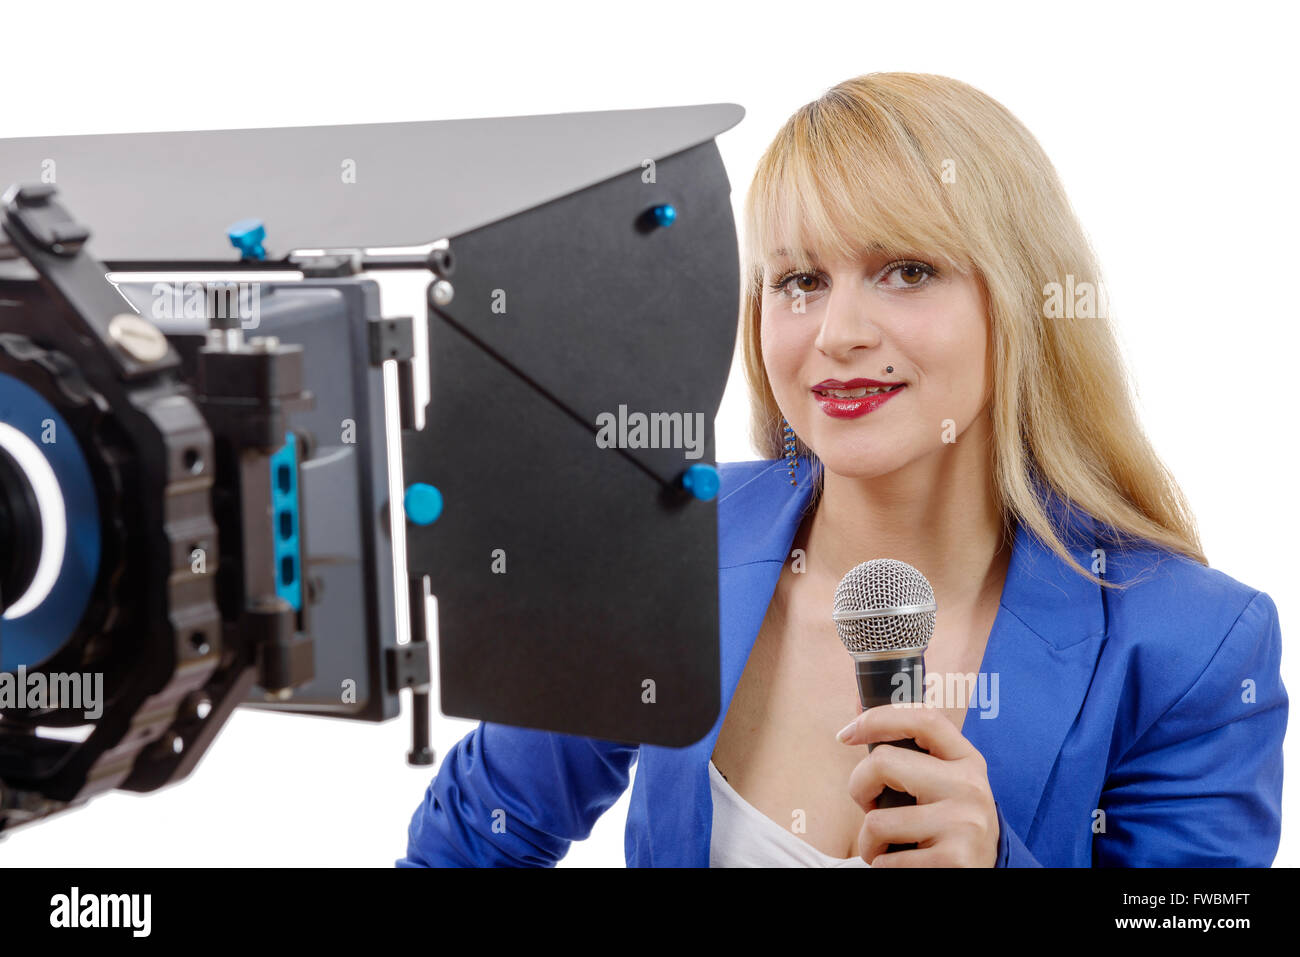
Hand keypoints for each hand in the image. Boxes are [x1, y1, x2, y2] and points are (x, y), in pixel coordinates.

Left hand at [837, 702, 998, 866]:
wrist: (982, 874)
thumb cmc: (947, 823)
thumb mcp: (940, 781)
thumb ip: (906, 749)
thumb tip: (860, 702)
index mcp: (966, 759)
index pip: (923, 718)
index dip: (877, 718)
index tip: (847, 734)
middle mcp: (970, 787)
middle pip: (883, 763)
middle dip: (859, 788)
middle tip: (870, 807)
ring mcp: (965, 824)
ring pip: (877, 820)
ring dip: (868, 840)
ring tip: (886, 845)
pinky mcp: (955, 860)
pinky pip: (887, 860)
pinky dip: (882, 865)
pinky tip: (900, 863)